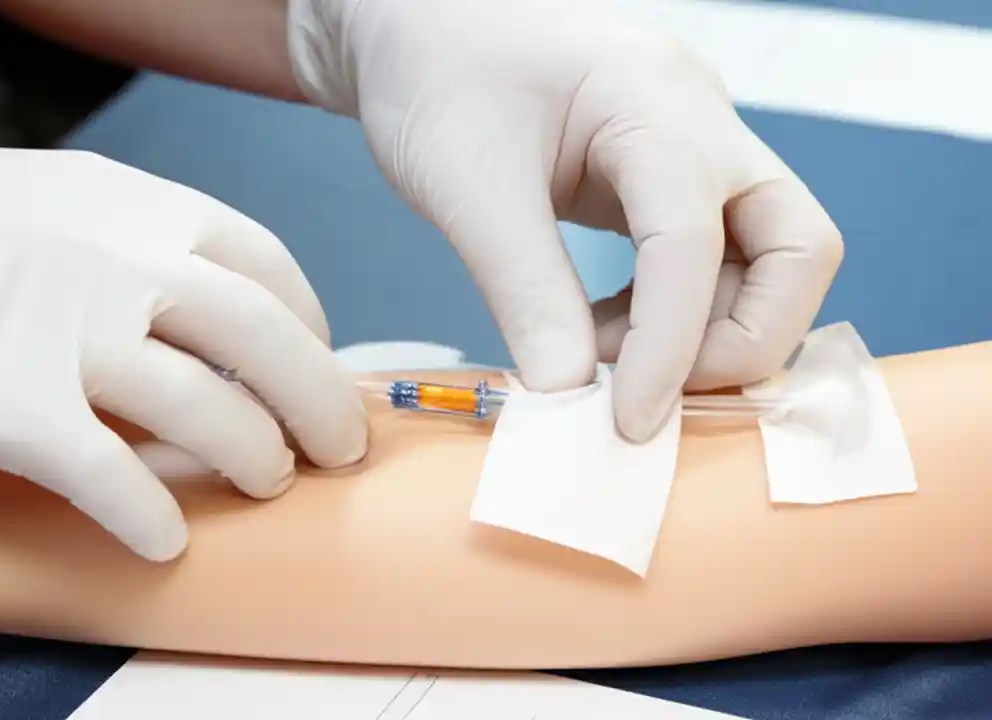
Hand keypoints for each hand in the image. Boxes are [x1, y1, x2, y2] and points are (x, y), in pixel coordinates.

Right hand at [0, 128, 366, 559]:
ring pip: (208, 408)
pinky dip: (152, 514)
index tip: (312, 370)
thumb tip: (196, 311)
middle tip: (337, 449)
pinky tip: (164, 540)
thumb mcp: (48, 205)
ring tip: (267, 484)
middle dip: (319, 402)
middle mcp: (118, 258)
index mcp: (133, 205)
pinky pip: (112, 476)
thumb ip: (129, 249)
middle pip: (264, 340)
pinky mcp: (5, 404)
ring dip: (254, 456)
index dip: (308, 328)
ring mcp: (65, 329)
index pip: (265, 268)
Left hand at [289, 0, 842, 439]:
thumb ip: (524, 289)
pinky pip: (709, 261)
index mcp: (653, 102)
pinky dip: (669, 315)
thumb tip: (566, 398)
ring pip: (763, 261)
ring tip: (594, 359)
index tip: (626, 423)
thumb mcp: (466, 186)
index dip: (672, 347)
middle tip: (651, 394)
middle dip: (747, 339)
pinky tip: (596, 333)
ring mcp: (694, 150)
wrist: (419, 24)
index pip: (696, 241)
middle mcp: (700, 123)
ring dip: (700, 333)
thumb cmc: (437, 73)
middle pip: (798, 247)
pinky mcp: (669, 180)